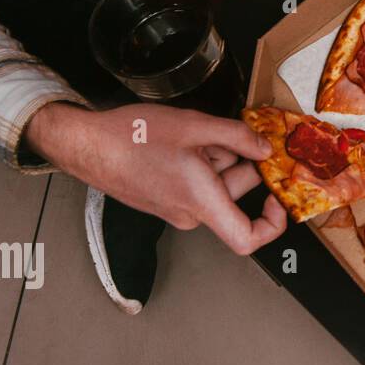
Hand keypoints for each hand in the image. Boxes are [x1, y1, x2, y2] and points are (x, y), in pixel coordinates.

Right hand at [26, 102, 286, 255]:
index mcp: (201, 202)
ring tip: (198, 132)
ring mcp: (176, 208)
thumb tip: (265, 150)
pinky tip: (187, 139)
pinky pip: (197, 182)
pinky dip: (202, 159)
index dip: (273, 223)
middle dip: (240, 161)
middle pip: (234, 194)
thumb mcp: (195, 125)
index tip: (279, 196)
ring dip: (218, 156)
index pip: (247, 239)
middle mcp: (190, 213)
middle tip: (235, 133)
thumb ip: (238, 137)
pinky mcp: (165, 199)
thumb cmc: (131, 137)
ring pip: (215, 183)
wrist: (85, 144)